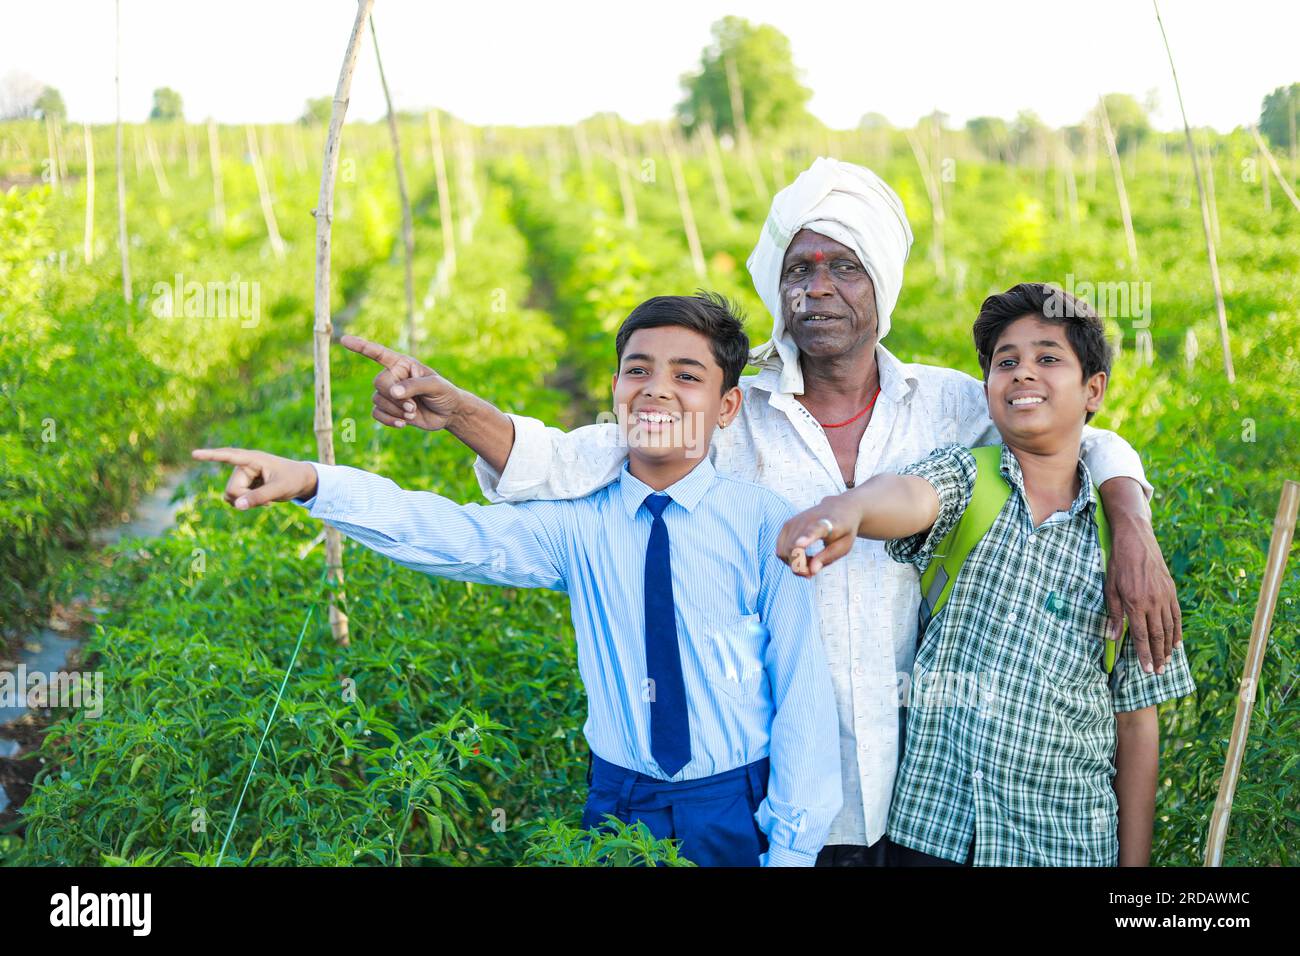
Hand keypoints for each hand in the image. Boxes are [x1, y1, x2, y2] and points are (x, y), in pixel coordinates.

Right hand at [191, 447, 317, 508]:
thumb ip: (259, 498)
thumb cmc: (293, 480)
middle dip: (245, 499)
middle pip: (231, 489)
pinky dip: (246, 504)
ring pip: (231, 496)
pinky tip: (263, 501)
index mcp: (253, 459)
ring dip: (245, 502)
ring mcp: (244, 476)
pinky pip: (236, 500)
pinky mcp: (245, 485)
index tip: (194, 454)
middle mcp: (245, 466)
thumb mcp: (279, 490)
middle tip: (267, 501)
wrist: (303, 482)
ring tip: (266, 500)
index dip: (210, 456)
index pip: (228, 456)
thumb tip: (237, 506)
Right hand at [340, 334, 462, 431]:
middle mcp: (393, 376)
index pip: (378, 353)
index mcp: (402, 364)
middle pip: (379, 384)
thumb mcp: (436, 386)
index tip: (343, 339)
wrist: (448, 413)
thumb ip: (414, 386)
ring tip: (413, 413)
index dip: (360, 346)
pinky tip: (403, 424)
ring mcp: (389, 393)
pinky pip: (376, 414)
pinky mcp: (389, 409)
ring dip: (396, 411)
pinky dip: (389, 421)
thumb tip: (392, 392)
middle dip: (395, 398)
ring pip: (377, 400)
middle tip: (413, 406)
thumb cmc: (445, 393)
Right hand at [776, 495, 864, 576]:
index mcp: (827, 523)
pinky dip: (789, 558)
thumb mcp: (843, 546)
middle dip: (798, 567)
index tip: (800, 544)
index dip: (807, 537)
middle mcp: (807, 520)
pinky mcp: (786, 525)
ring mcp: (794, 521)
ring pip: (783, 551)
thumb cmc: (844, 530)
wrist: (839, 508)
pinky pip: (781, 550)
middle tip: (811, 573)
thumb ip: (828, 558)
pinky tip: (803, 557)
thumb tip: (811, 571)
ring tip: (810, 563)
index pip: (815, 530)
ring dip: (794, 563)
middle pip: (793, 548)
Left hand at [1105, 513, 1181, 675]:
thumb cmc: (1118, 564)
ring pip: (1169, 628)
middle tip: (1159, 672)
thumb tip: (1111, 637)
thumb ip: (1112, 614)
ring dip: (1168, 647)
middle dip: (1158, 656)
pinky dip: (1178, 630)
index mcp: (1135, 603)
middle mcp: (1152, 602)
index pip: (1140, 636)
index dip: (1144, 654)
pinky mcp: (1171, 590)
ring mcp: (1164, 596)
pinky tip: (1176, 642)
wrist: (1136, 540)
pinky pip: (1176, 615)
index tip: (1147, 669)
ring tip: (1167, 662)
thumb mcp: (1109, 588)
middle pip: (1157, 636)